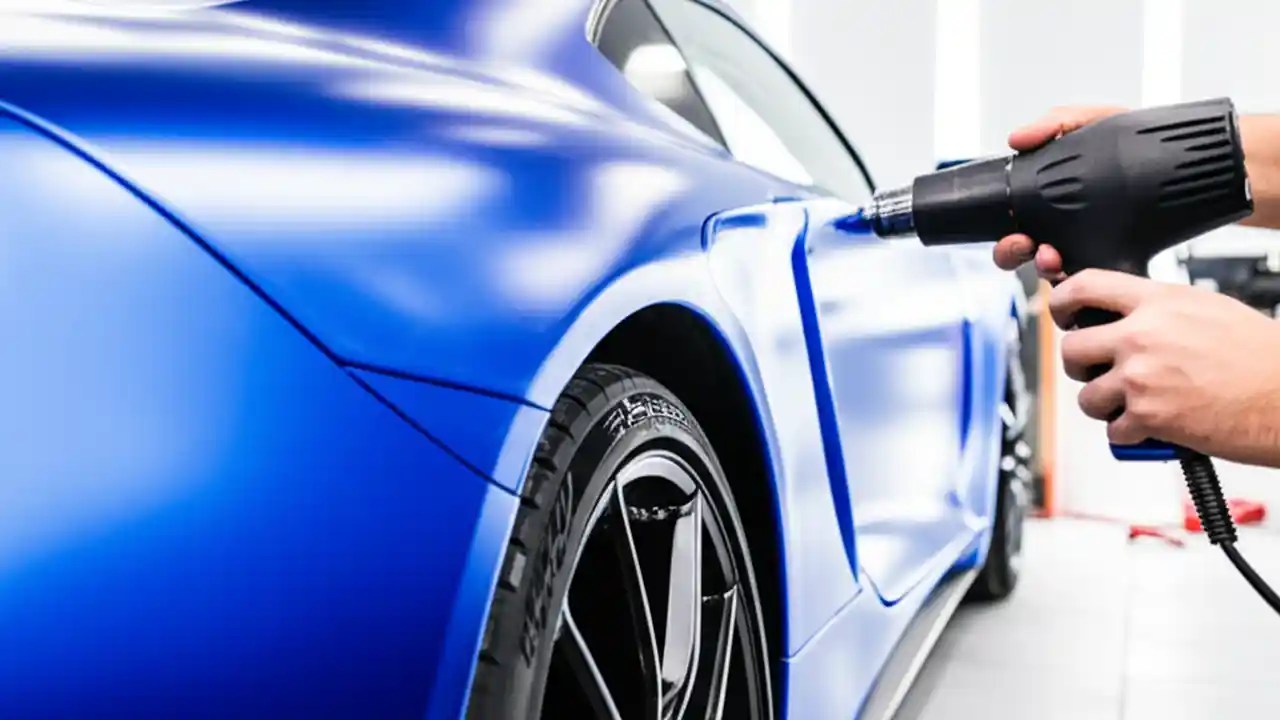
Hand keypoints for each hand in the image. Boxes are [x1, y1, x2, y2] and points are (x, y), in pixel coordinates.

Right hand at [992, 105, 1128, 277]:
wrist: (1192, 159)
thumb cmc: (1142, 144)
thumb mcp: (1098, 122)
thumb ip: (1057, 122)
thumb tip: (1017, 138)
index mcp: (1054, 205)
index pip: (1017, 230)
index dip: (1009, 241)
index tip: (1016, 235)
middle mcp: (1069, 232)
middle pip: (1026, 259)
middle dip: (1016, 257)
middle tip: (1027, 246)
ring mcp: (1093, 250)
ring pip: (1056, 276)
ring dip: (1048, 271)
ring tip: (1057, 258)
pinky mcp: (1121, 262)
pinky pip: (1097, 282)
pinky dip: (1088, 282)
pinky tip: (1093, 270)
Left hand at [1052, 270, 1279, 466]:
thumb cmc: (1261, 357)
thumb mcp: (1208, 309)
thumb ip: (1159, 309)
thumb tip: (1123, 314)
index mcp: (1159, 301)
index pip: (1085, 286)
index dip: (1062, 301)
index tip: (1062, 313)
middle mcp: (1143, 335)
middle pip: (1072, 347)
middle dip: (1081, 364)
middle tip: (1100, 370)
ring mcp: (1142, 376)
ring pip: (1087, 394)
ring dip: (1104, 404)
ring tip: (1133, 403)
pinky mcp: (1148, 416)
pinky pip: (1113, 430)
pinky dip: (1129, 434)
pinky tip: (1152, 426)